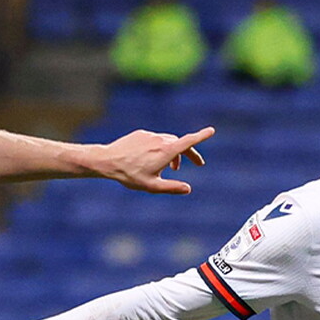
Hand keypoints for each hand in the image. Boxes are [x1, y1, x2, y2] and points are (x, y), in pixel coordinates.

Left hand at [95, 127, 213, 193]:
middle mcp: (160, 140)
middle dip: (191, 153)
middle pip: (181, 143)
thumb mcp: (152, 186)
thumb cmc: (130, 175)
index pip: (188, 141)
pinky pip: (156, 140)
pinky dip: (161, 148)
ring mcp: (150, 135)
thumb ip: (172, 188)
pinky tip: (153, 160)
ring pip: (168, 141)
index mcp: (166, 151)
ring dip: (175, 152)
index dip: (202, 136)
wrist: (108, 161)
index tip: (211, 131)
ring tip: (173, 167)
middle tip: (198, 164)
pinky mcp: (141, 134)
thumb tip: (188, 189)